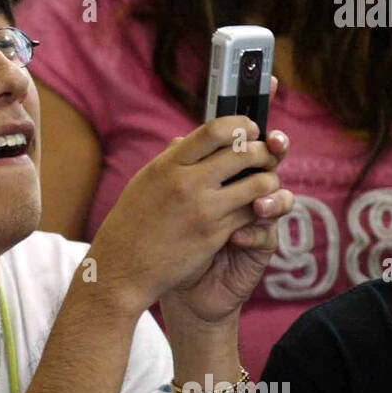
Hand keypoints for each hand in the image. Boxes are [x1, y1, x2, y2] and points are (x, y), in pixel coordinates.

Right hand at [88, 77, 290, 316]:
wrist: (123, 268)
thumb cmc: (132, 224)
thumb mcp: (146, 182)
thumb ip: (171, 161)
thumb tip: (188, 139)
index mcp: (168, 165)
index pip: (214, 130)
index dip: (241, 124)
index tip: (250, 128)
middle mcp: (187, 183)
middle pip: (244, 152)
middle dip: (262, 151)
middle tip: (264, 157)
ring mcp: (203, 209)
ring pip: (258, 184)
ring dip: (268, 181)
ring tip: (264, 184)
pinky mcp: (215, 235)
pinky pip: (251, 214)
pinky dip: (258, 209)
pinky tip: (253, 210)